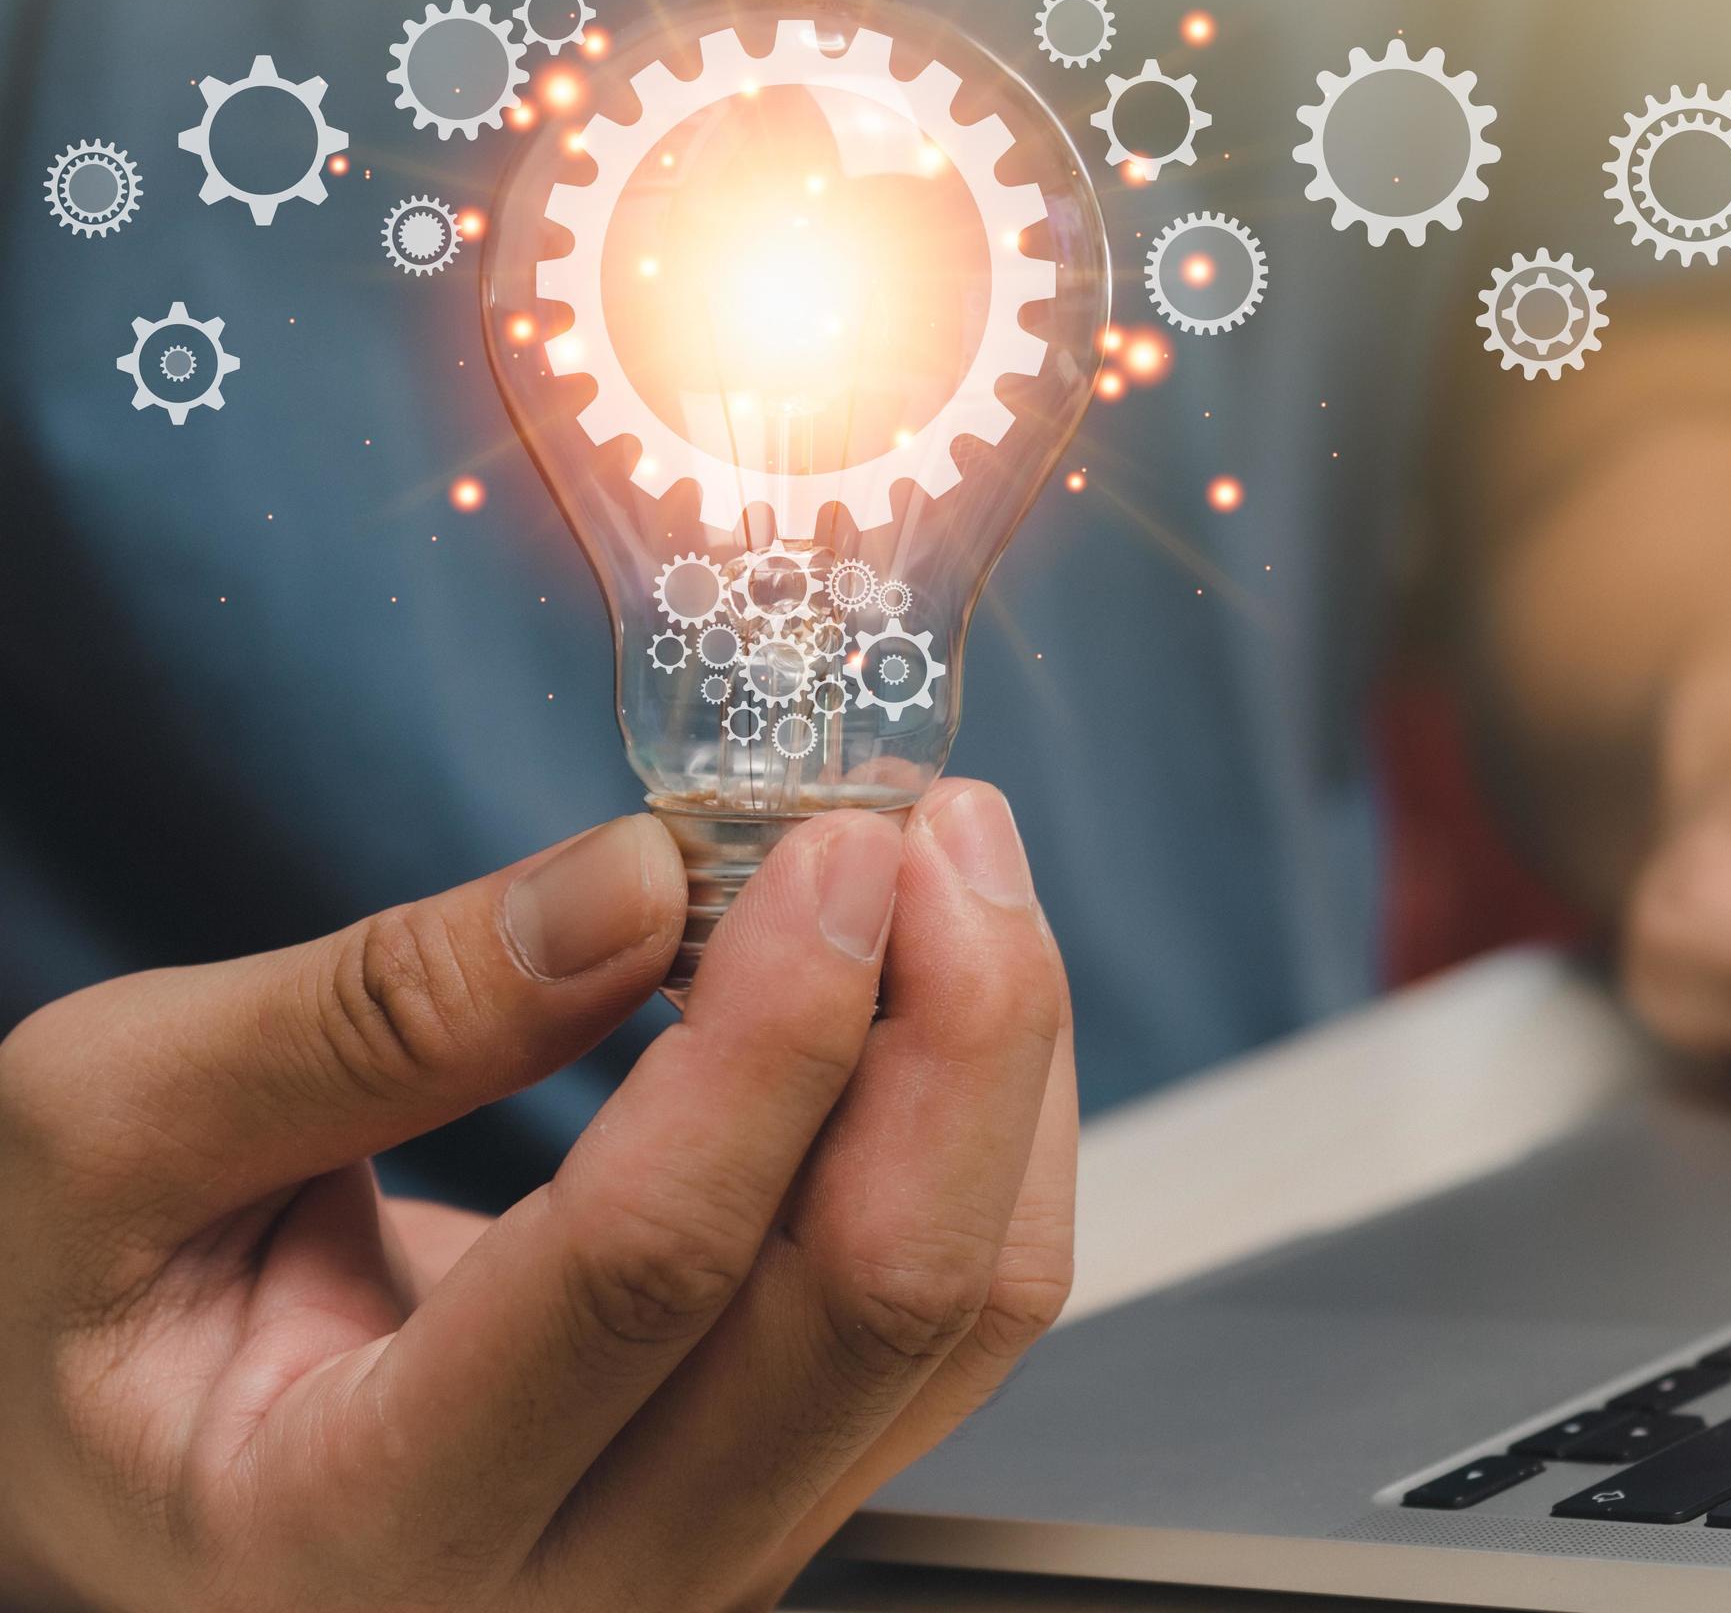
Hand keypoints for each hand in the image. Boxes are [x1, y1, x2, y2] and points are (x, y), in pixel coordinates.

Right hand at [0, 778, 1072, 1612]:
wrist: (119, 1480)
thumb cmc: (81, 1322)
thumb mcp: (105, 1140)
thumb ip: (365, 1017)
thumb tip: (632, 885)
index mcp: (353, 1533)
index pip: (645, 1272)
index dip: (774, 1035)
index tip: (829, 848)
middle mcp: (575, 1596)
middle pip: (873, 1308)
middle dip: (954, 1031)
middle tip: (934, 833)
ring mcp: (706, 1560)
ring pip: (963, 1315)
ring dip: (999, 1062)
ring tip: (953, 869)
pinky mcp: (784, 1495)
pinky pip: (960, 1317)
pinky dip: (990, 1127)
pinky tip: (943, 987)